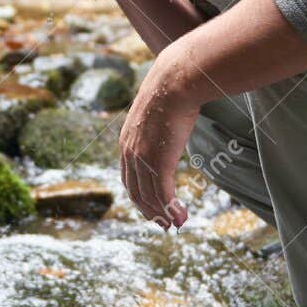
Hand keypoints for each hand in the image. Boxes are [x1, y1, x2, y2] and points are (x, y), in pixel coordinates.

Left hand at [119, 56, 197, 228]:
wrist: (174, 82)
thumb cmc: (172, 91)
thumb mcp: (158, 111)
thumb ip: (159, 124)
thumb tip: (174, 121)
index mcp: (126, 142)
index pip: (129, 179)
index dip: (140, 197)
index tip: (152, 208)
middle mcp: (130, 153)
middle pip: (137, 193)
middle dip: (151, 211)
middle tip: (165, 224)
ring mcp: (142, 159)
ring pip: (150, 197)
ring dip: (164, 214)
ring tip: (177, 224)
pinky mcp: (158, 162)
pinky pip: (163, 194)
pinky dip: (170, 209)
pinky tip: (181, 216)